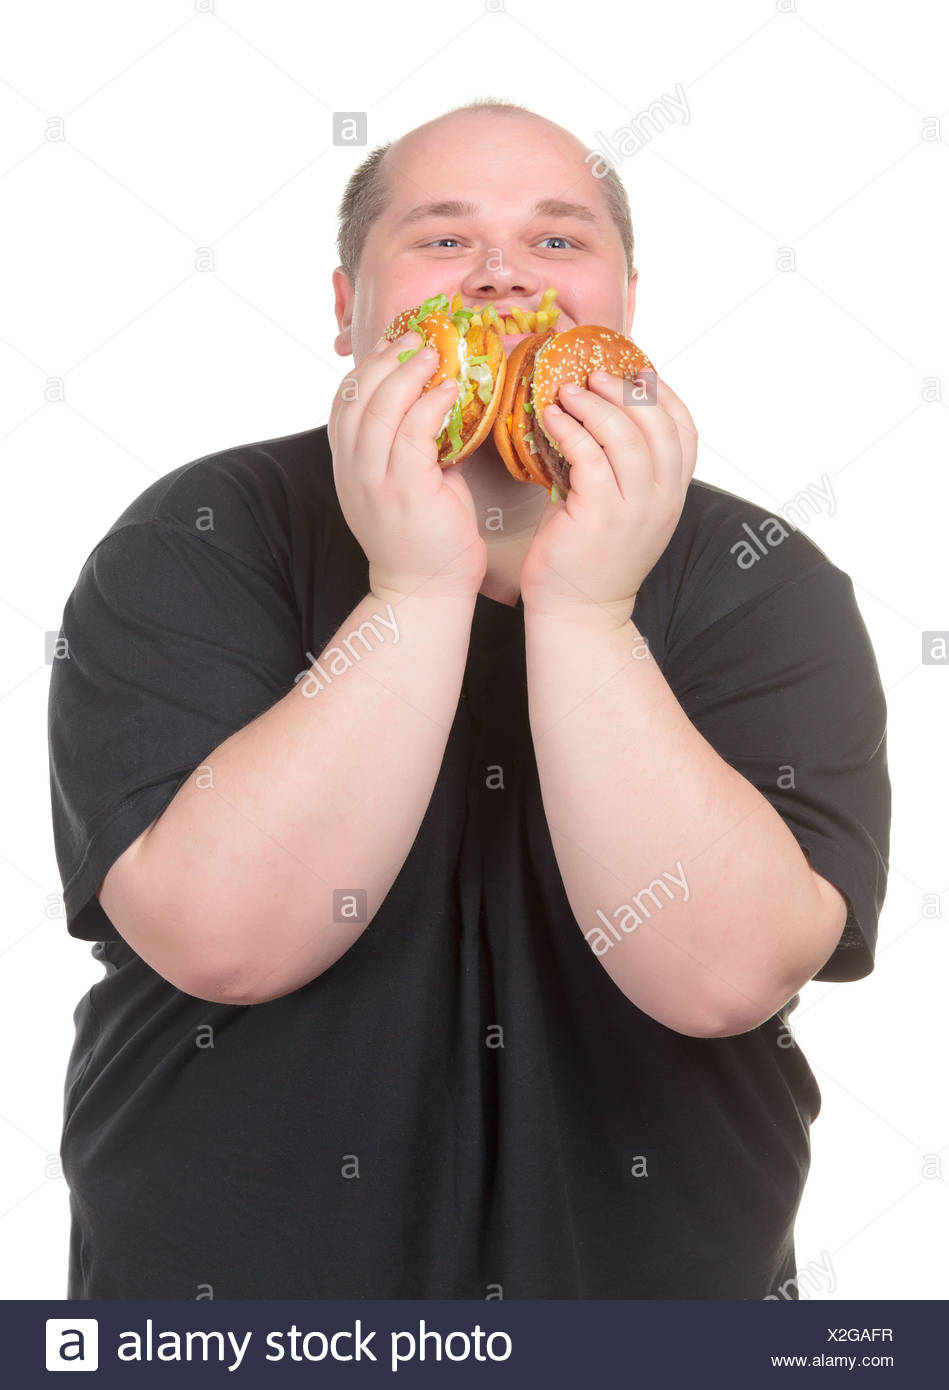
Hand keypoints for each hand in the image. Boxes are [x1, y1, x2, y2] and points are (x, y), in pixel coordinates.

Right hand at [328, 331, 486, 604]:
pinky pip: (413, 432)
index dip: (366, 366)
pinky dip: (431, 404)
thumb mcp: (405, 483)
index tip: (394, 344)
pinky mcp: (404, 491)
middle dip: (387, 358)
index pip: (343, 402)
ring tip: (436, 353)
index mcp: (348, 466)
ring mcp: (374, 481)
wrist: (425, 590)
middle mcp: (352, 471)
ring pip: (381, 408)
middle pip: (357, 395)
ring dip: (410, 373)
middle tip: (419, 337)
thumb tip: (436, 405)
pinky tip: (450, 390)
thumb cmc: (424, 538)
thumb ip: (409, 446)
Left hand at [519, 370, 697, 625]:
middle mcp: (662, 499)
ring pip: (624, 435)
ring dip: (593, 404)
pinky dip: (570, 428)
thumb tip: (606, 417)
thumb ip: (628, 471)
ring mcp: (634, 508)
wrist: (579, 611)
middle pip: (656, 424)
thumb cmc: (592, 558)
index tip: (633, 373)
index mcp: (673, 495)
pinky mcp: (599, 514)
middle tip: (591, 377)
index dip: (662, 395)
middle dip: (624, 390)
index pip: (685, 431)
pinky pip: (588, 455)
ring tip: (567, 392)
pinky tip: (551, 418)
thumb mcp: (626, 510)